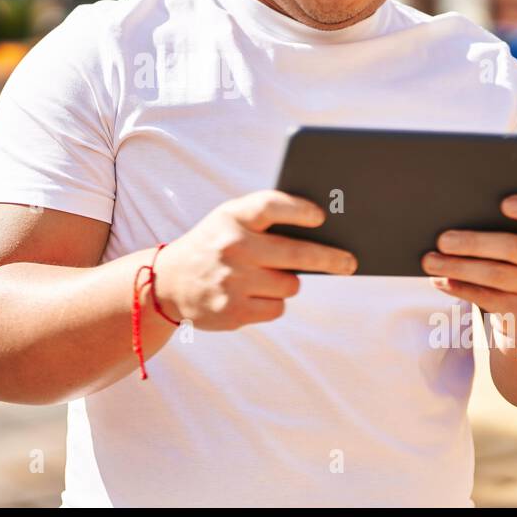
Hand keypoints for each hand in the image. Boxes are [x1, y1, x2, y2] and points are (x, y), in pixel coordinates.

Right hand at [154, 189, 357, 330]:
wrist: (168, 283)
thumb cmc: (214, 245)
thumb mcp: (228, 220)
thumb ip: (265, 219)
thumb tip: (323, 230)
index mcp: (231, 216)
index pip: (272, 206)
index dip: (300, 210)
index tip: (322, 217)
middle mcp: (232, 247)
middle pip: (296, 253)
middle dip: (330, 259)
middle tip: (349, 263)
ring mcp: (232, 281)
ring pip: (290, 285)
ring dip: (287, 282)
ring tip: (264, 276)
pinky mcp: (233, 311)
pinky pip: (277, 308)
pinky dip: (272, 302)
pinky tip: (252, 294)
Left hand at [420, 194, 516, 326]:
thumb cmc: (515, 261)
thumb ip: (495, 226)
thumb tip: (448, 224)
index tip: (504, 203)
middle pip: (512, 247)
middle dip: (473, 243)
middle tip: (442, 240)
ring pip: (495, 275)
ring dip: (457, 267)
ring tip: (429, 261)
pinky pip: (488, 299)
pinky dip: (460, 288)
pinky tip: (440, 280)